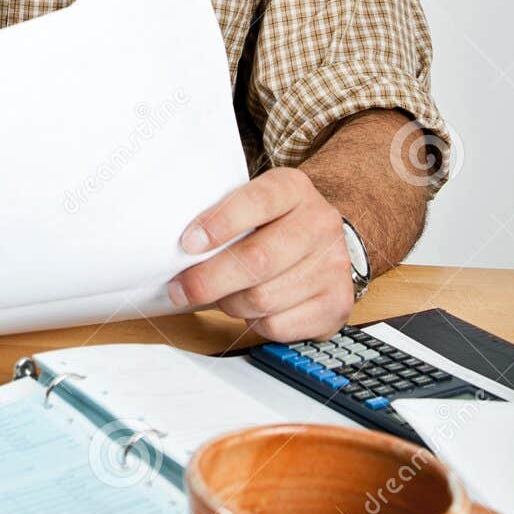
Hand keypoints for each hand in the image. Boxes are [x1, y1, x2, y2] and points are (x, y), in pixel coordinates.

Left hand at [167, 167, 352, 343]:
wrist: (323, 247)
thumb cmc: (272, 227)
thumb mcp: (251, 206)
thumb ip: (221, 218)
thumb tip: (176, 252)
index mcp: (293, 189)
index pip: (258, 201)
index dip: (220, 224)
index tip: (188, 244)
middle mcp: (319, 223)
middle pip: (258, 259)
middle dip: (209, 280)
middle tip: (181, 288)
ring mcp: (333, 265)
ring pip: (263, 298)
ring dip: (229, 303)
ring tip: (223, 295)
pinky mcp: (337, 305)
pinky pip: (278, 325)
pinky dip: (254, 323)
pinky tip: (253, 308)